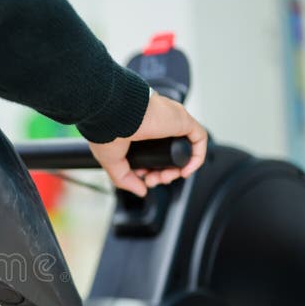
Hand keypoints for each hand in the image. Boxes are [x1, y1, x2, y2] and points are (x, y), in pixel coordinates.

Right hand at [88, 92, 208, 196]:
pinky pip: (199, 139)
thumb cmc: (105, 130)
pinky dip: (196, 157)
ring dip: (176, 169)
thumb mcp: (111, 162)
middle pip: (168, 154)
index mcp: (138, 129)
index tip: (141, 177)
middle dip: (161, 173)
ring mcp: (170, 121)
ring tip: (165, 177)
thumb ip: (125, 179)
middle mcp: (156, 123)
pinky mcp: (182, 120)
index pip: (152, 153)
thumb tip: (141, 191)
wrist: (111, 114)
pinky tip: (184, 171)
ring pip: (182, 149)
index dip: (149, 170)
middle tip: (153, 180)